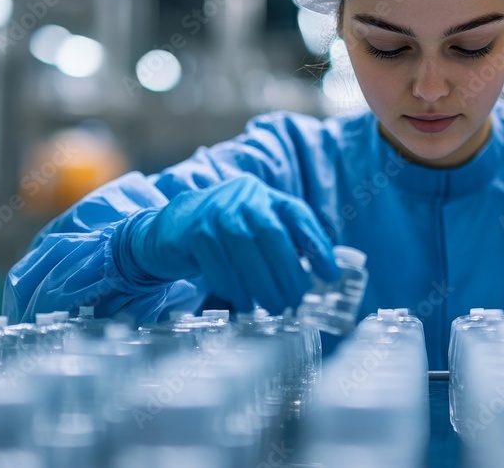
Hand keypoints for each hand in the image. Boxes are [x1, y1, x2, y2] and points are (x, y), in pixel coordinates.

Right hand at [112, 175, 338, 313]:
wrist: (172, 228)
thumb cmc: (226, 235)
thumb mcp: (257, 229)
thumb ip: (285, 244)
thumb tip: (319, 277)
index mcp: (266, 195)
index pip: (298, 215)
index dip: (317, 244)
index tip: (331, 274)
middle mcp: (243, 196)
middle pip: (272, 233)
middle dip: (289, 271)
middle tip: (297, 300)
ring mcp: (215, 210)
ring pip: (244, 248)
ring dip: (262, 283)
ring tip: (276, 307)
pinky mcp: (193, 230)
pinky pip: (217, 261)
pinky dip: (234, 286)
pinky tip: (245, 304)